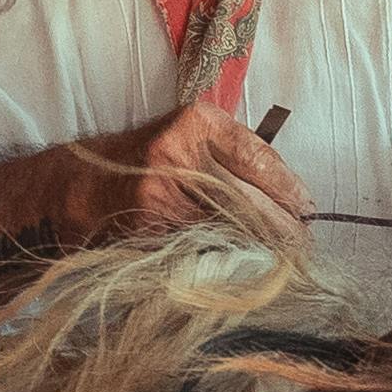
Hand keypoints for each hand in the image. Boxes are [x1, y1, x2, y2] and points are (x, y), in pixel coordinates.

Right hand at [77, 97, 307, 239]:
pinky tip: (238, 268)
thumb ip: (235, 158)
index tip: (308, 212)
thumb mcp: (190, 140)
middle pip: (250, 200)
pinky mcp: (149, 230)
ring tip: (279, 260)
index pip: (261, 159)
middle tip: (303, 246)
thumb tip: (293, 198)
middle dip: (284, 229)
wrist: (82, 188)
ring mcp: (161, 195)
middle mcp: (179, 154)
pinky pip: (202, 249)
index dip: (291, 192)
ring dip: (260, 250)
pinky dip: (225, 261)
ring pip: (230, 230)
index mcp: (197, 123)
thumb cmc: (147, 164)